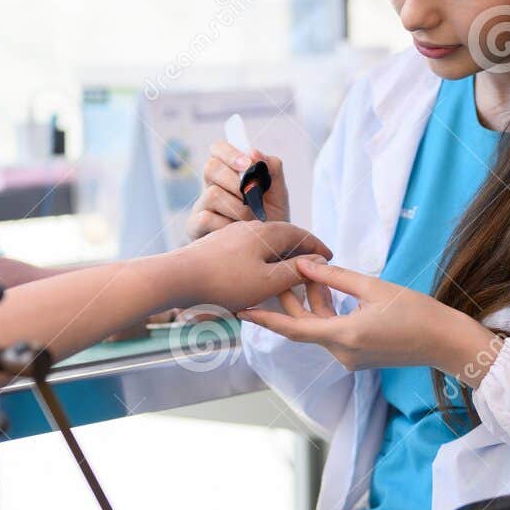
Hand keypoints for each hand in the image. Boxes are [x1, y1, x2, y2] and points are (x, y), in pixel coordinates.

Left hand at [167, 220, 329, 311]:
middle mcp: (250, 227)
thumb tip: (317, 261)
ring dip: (280, 251)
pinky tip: (258, 269)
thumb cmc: (224, 282)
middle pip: (283, 233)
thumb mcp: (267, 282)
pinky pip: (248, 247)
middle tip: (314, 262)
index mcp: (267, 232)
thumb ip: (295, 271)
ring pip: (264, 240)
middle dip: (300, 247)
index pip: (301, 234)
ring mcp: (231, 234)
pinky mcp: (217, 245)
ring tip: (289, 266)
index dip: (318, 246)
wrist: (178, 277)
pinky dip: (261, 256)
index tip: (330, 256)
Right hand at [185, 141, 289, 239]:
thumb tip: (253, 152)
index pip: (218, 149)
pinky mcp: (194, 227)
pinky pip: (207, 218)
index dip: (230, 153)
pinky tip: (239, 234)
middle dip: (237, 182)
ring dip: (238, 208)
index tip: (248, 164)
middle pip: (211, 167)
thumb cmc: (272, 221)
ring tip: (253, 222)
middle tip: (254, 197)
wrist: (271, 255)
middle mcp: (211, 186)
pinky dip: (228, 225)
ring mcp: (201, 206)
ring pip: (212, 194)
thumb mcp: (278, 194)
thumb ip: (271, 170)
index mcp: (229, 173)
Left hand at [239, 257, 502, 385]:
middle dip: (289, 301)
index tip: (241, 311)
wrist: (444, 341)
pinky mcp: (359, 356)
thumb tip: (304, 264)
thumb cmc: (416, 313)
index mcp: (344, 337)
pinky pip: (333, 333)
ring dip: (312, 304)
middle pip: (304, 326)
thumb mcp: (373, 288)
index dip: (265, 318)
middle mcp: (342, 353)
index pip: (293, 328)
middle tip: (273, 275)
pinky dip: (327, 314)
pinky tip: (328, 292)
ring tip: (306, 273)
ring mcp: (350, 358)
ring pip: (319, 328)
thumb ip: (336, 278)